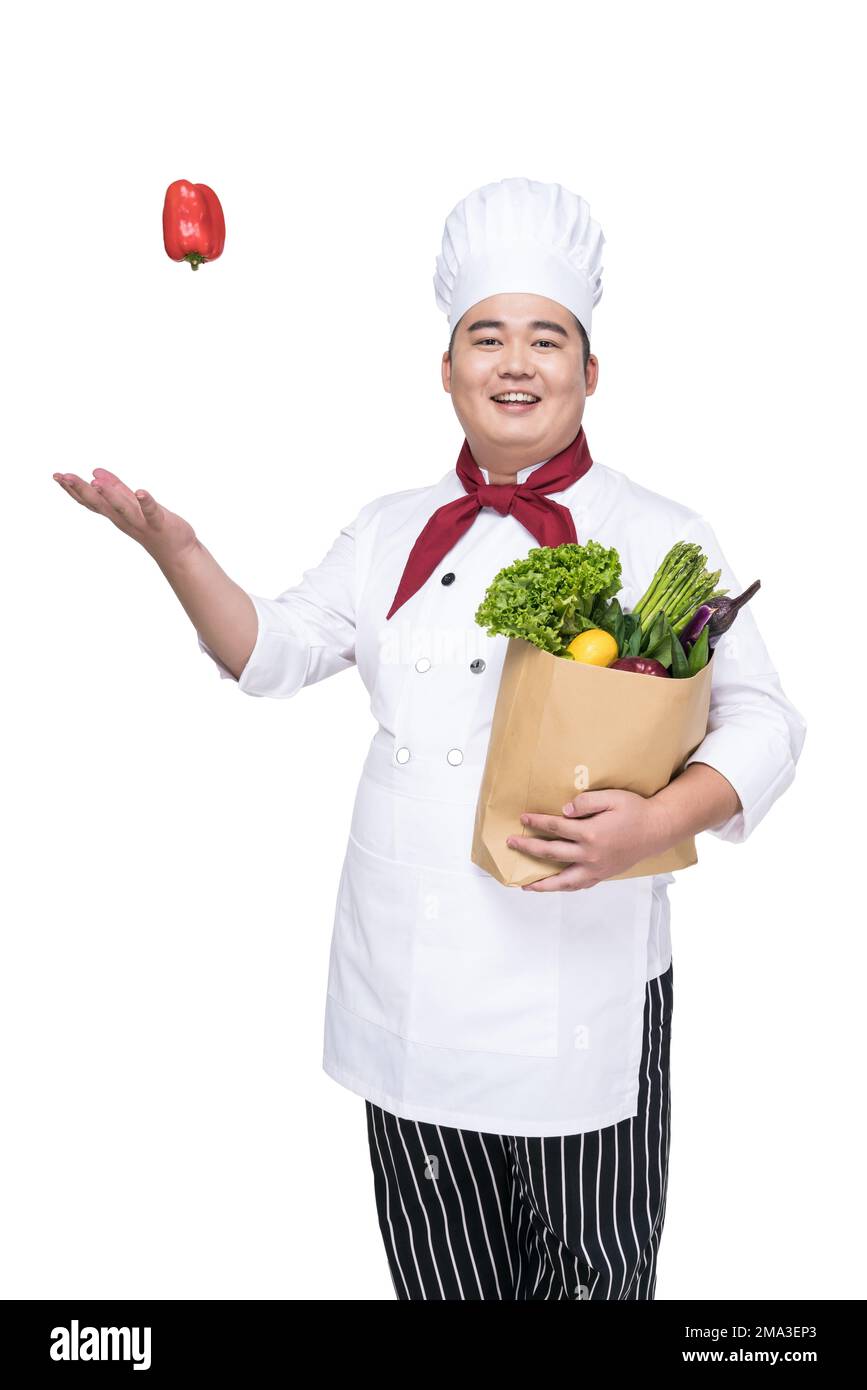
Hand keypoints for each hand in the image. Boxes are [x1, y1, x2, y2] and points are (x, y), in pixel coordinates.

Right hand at [53, 468, 198, 565]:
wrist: (176, 552)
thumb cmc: (152, 526)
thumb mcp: (131, 505)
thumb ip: (115, 487)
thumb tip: (95, 472)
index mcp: (115, 513)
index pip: (90, 501)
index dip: (73, 489)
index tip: (56, 476)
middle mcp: (123, 519)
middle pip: (99, 504)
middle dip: (81, 490)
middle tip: (64, 476)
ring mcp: (140, 523)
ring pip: (122, 509)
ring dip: (109, 496)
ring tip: (95, 482)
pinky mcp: (159, 524)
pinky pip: (152, 513)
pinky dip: (147, 503)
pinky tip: (142, 492)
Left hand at [506, 788, 669, 890]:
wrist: (657, 830)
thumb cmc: (635, 810)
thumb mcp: (612, 797)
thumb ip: (586, 801)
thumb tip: (563, 812)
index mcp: (590, 834)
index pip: (555, 828)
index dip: (537, 823)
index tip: (523, 819)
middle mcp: (590, 855)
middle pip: (551, 853)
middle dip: (528, 849)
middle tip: (511, 844)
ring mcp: (597, 868)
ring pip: (563, 880)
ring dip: (542, 883)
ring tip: (525, 885)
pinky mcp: (603, 874)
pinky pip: (579, 885)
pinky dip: (564, 888)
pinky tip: (554, 887)